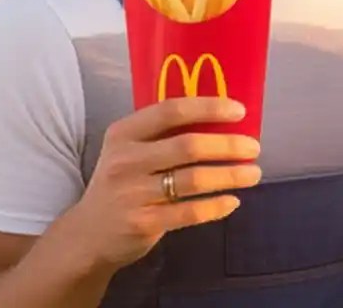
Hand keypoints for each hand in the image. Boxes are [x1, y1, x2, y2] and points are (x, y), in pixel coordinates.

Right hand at [67, 98, 262, 270]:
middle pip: (188, 146)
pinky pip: (189, 213)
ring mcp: (132, 193)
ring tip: (253, 173)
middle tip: (254, 148)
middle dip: (228, 145)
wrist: (88, 234)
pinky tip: (233, 201)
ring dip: (230, 175)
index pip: (171, 111)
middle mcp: (125, 160)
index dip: (209, 108)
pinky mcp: (142, 223)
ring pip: (194, 180)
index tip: (240, 111)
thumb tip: (223, 121)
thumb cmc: (123, 183)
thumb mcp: (130, 151)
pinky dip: (216, 206)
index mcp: (124, 133)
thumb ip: (164, 135)